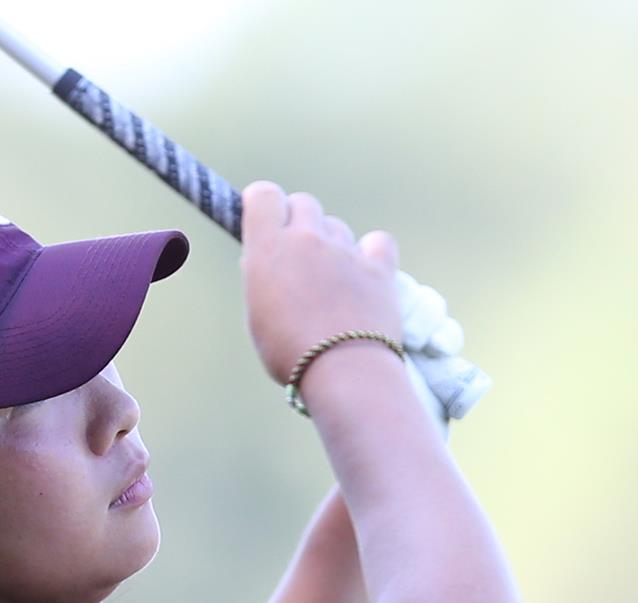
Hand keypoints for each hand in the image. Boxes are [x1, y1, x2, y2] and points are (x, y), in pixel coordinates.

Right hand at [240, 181, 404, 387]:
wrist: (343, 373)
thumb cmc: (290, 353)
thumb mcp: (258, 315)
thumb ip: (261, 276)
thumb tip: (265, 257)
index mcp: (270, 248)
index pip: (264, 194)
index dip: (263, 204)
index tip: (265, 221)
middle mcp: (307, 240)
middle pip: (303, 204)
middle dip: (298, 222)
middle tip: (297, 256)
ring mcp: (346, 251)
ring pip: (337, 227)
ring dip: (331, 244)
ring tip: (330, 284)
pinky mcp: (379, 267)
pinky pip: (377, 242)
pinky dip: (371, 252)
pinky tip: (364, 272)